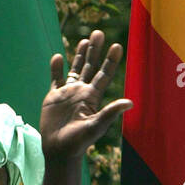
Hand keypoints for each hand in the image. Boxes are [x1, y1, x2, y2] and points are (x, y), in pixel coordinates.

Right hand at [41, 31, 131, 160]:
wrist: (59, 151)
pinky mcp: (53, 97)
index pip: (103, 74)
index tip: (117, 46)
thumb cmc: (79, 142)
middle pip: (89, 66)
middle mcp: (81, 92)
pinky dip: (56, 68)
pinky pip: (55, 79)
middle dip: (94, 50)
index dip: (110, 61)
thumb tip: (130, 103)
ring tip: (84, 40)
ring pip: (74, 69)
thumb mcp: (96, 126)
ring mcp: (67, 93)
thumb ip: (110, 112)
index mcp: (92, 97)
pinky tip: (57, 57)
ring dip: (78, 55)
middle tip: (98, 33)